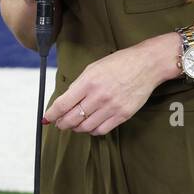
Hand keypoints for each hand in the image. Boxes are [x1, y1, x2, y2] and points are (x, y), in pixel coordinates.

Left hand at [43, 34, 178, 135]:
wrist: (146, 65)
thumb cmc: (120, 63)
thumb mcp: (94, 67)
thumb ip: (79, 84)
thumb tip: (66, 100)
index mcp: (88, 81)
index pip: (63, 104)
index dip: (52, 114)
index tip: (47, 118)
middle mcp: (98, 96)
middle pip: (72, 118)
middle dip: (62, 123)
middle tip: (59, 123)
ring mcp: (111, 107)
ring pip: (85, 127)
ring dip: (76, 128)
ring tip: (74, 125)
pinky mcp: (123, 115)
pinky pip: (101, 130)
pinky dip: (92, 131)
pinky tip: (90, 126)